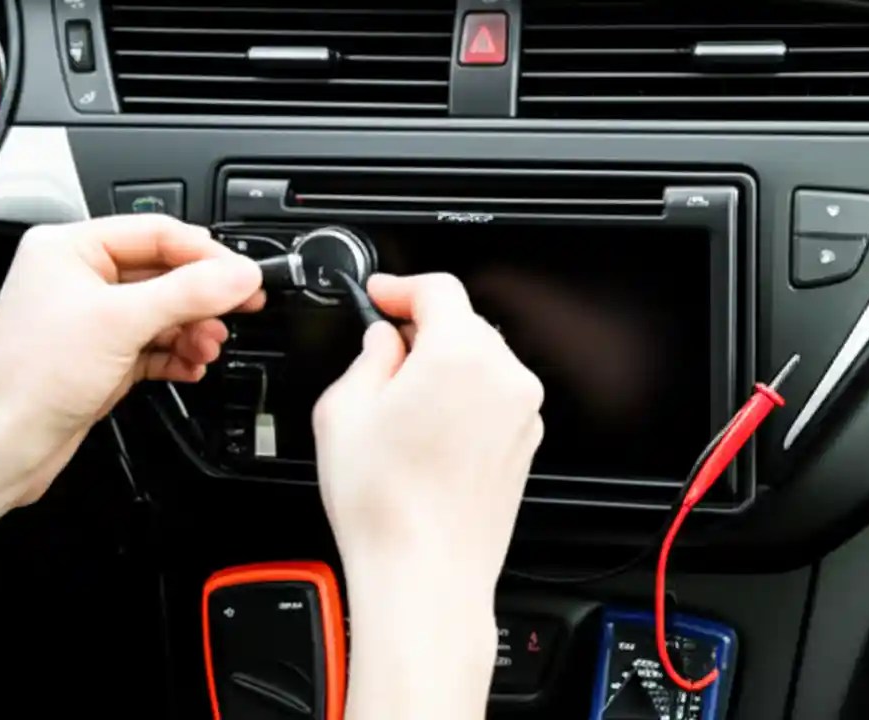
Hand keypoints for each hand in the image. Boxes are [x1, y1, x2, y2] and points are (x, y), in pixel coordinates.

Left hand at [0, 214, 262, 506]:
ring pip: (163, 312)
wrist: (1, 446)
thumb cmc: (30, 379)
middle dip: (203, 298)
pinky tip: (190, 367)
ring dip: (193, 330)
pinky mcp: (100, 357)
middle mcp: (78, 278)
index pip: (157, 233)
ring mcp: (89, 320)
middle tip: (243, 309)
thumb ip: (190, 293)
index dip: (207, 255)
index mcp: (69, 248)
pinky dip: (177, 356)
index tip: (246, 277)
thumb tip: (240, 274)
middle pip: (165, 273)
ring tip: (208, 348)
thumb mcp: (122, 322)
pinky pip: (154, 346)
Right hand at [313, 273, 543, 719]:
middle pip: (464, 324)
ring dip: (445, 368)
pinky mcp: (525, 444)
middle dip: (423, 330)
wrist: (426, 574)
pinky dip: (464, 401)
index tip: (381, 295)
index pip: (438, 289)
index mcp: (460, 355)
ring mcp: (522, 413)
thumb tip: (382, 343)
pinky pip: (493, 400)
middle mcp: (504, 377)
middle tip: (382, 355)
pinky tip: (427, 437)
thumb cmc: (387, 506)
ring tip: (401, 410)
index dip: (401, 287)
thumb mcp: (343, 411)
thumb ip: (367, 357)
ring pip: (481, 363)